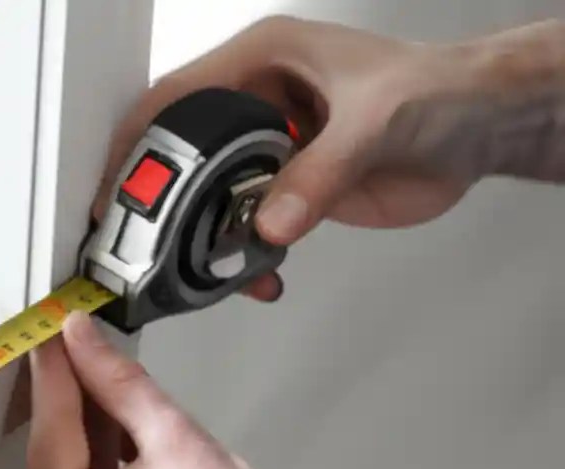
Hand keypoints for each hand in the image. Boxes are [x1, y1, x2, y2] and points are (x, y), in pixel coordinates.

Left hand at [26, 311, 314, 468]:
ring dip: (87, 437)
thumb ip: (119, 383)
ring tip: (112, 389)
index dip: (55, 369)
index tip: (55, 330)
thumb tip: (82, 338)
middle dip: (71, 402)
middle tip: (86, 349)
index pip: (49, 425)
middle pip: (50, 457)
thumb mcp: (174, 439)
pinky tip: (121, 439)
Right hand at [95, 16, 476, 300]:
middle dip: (167, 201)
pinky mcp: (291, 189)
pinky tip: (258, 274)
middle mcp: (257, 102)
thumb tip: (270, 222)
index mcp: (261, 60)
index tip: (118, 188)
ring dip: (208, 237)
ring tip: (206, 267)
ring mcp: (272, 149)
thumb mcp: (375, 123)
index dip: (139, 143)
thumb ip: (321, 173)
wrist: (483, 130)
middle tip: (150, 241)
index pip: (176, 99)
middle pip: (184, 155)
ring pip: (212, 197)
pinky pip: (250, 226)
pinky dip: (247, 256)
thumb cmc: (438, 92)